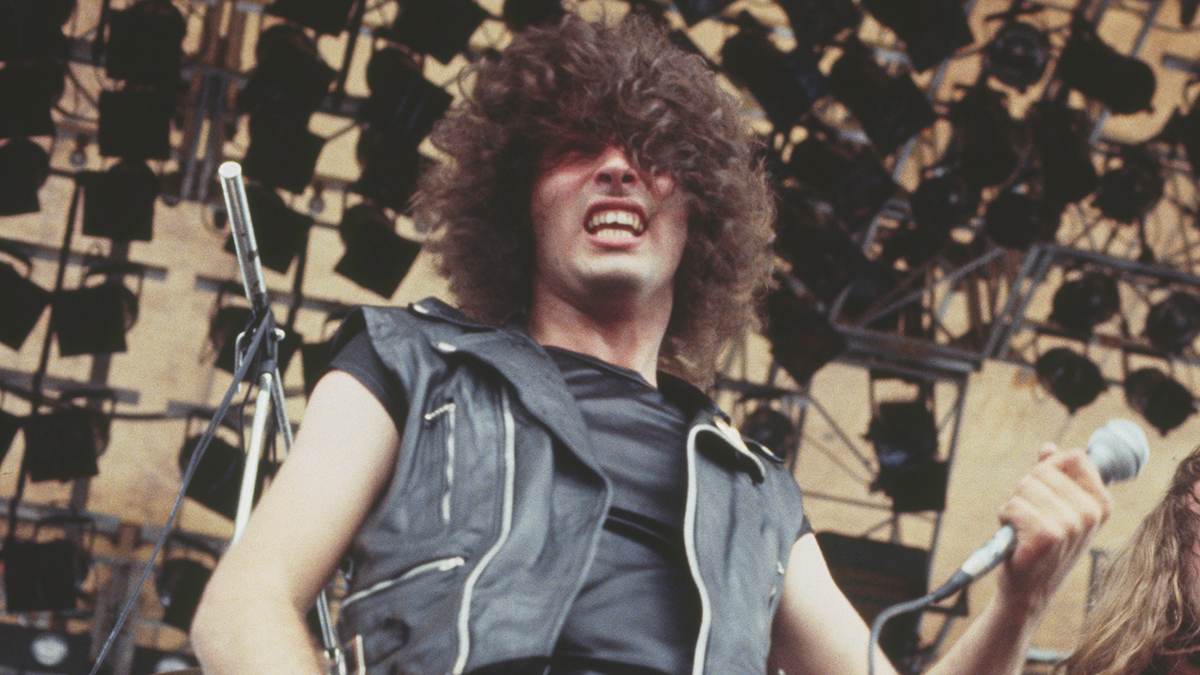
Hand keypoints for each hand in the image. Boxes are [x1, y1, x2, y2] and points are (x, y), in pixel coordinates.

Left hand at [994, 444, 1112, 617]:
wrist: (1030, 588)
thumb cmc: (1043, 544)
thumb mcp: (1057, 508)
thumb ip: (1054, 475)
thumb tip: (1049, 447)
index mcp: (1100, 503)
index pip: (1074, 457)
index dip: (1050, 468)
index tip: (1047, 492)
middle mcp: (1090, 513)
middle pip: (1043, 470)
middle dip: (1027, 490)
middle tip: (1032, 517)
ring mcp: (1070, 525)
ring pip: (1024, 486)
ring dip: (1015, 505)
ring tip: (1024, 528)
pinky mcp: (1045, 536)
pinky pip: (1012, 506)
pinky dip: (1006, 518)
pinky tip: (1016, 537)